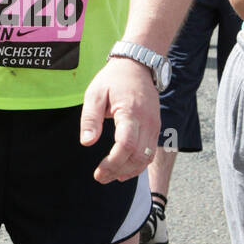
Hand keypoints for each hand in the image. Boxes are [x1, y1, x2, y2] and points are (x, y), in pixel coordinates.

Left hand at [80, 57, 159, 182]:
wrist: (138, 65)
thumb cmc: (113, 79)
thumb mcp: (94, 93)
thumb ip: (90, 118)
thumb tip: (86, 142)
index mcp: (131, 112)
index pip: (126, 145)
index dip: (112, 163)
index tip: (98, 172)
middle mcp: (147, 121)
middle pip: (137, 156)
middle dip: (119, 171)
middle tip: (101, 177)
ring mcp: (154, 125)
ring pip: (146, 158)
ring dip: (129, 171)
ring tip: (110, 176)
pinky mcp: (156, 127)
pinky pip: (150, 152)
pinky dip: (138, 165)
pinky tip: (124, 171)